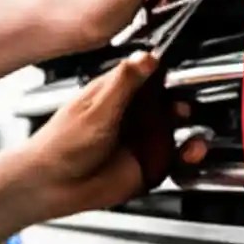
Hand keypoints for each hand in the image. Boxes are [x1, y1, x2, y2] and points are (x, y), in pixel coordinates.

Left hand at [18, 50, 207, 218]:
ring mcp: (141, 141)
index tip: (182, 73)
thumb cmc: (61, 145)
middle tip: (184, 106)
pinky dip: (189, 155)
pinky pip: (177, 159)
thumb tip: (146, 56)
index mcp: (117, 94)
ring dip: (191, 128)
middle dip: (183, 103)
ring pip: (177, 130)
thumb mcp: (97, 108)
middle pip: (169, 103)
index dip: (168, 74)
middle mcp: (132, 116)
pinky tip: (190, 151)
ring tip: (190, 131)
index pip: (149, 76)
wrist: (52, 186)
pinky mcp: (148, 166)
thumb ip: (124, 83)